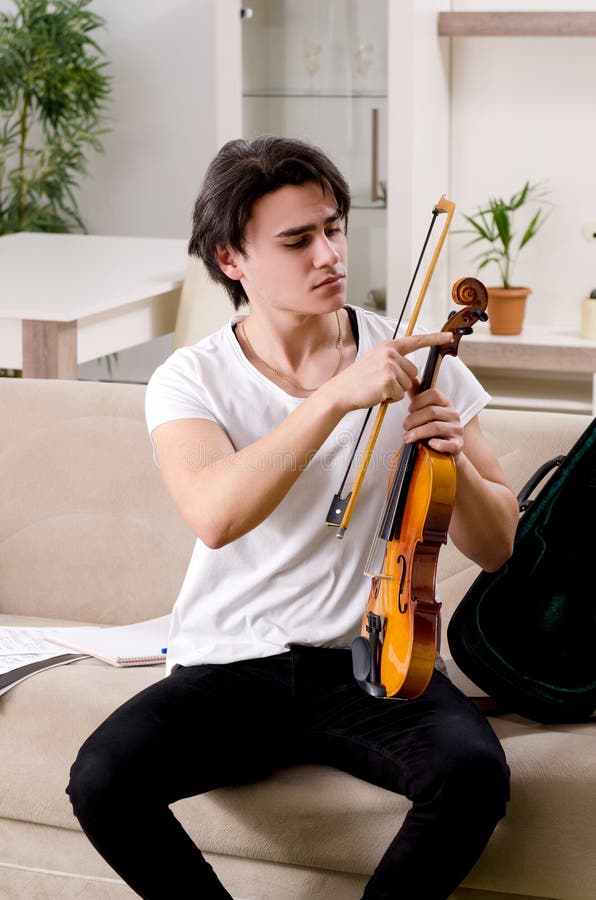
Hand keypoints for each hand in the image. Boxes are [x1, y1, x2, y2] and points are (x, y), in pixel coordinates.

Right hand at [324, 331, 453, 412]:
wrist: (340, 392)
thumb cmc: (358, 382)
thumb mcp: (377, 365)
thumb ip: (396, 366)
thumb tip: (415, 382)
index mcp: (388, 346)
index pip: (416, 341)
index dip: (434, 339)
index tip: (449, 336)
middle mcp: (390, 353)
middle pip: (413, 372)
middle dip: (401, 382)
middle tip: (380, 383)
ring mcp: (390, 366)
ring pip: (408, 385)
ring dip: (395, 392)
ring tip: (377, 388)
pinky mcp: (389, 380)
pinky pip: (400, 395)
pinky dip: (390, 399)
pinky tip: (376, 394)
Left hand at [402, 385, 463, 455]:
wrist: (446, 450)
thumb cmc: (432, 428)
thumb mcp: (425, 410)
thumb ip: (418, 396)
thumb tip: (411, 379)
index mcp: (446, 403)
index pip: (434, 394)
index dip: (418, 400)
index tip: (409, 409)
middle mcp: (454, 414)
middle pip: (432, 411)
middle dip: (413, 419)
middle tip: (404, 426)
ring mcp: (457, 430)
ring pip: (435, 427)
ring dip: (418, 432)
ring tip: (407, 438)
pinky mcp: (458, 445)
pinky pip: (448, 444)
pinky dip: (437, 444)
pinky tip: (429, 444)